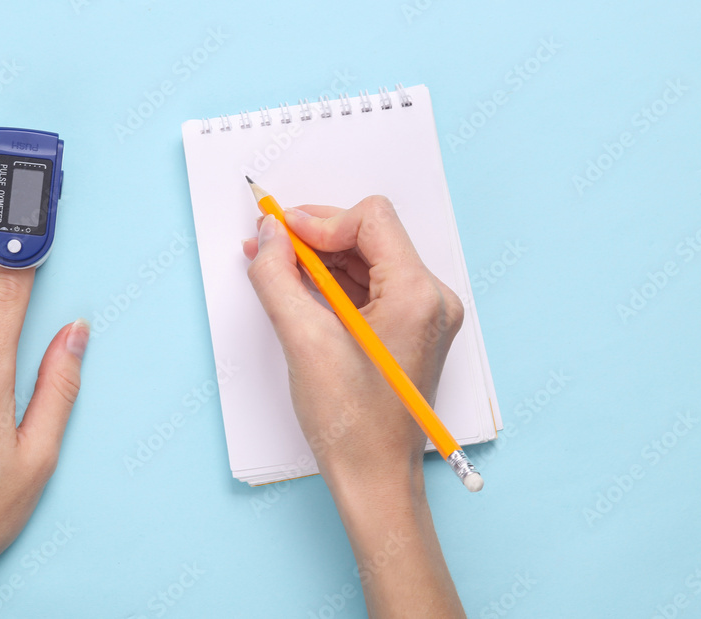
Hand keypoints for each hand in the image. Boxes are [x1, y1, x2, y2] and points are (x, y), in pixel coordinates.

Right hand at [243, 195, 465, 617]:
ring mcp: (425, 316)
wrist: (374, 481)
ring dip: (320, 259)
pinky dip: (333, 283)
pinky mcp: (411, 331)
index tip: (280, 232)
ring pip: (368, 260)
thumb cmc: (350, 423)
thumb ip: (278, 276)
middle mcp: (432, 299)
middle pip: (370, 236)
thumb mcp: (303, 340)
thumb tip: (269, 233)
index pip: (371, 220)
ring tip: (275, 268)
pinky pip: (371, 287)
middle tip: (269, 243)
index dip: (319, 220)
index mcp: (418, 295)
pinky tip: (299, 290)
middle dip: (315, 236)